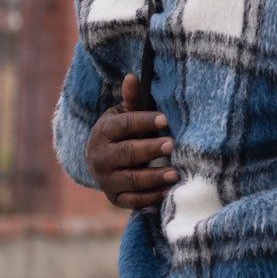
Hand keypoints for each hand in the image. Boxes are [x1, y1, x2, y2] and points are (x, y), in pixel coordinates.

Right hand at [86, 74, 177, 209]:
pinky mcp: (115, 198)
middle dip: (150, 149)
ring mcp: (107, 179)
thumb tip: (132, 77)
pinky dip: (151, 197)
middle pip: (126, 153)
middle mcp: (100, 157)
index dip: (144, 121)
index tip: (165, 119)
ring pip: (130, 179)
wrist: (105, 161)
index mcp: (104, 132)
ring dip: (154, 177)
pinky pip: (133, 200)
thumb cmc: (124, 133)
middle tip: (172, 144)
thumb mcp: (125, 115)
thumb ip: (132, 100)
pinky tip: (169, 191)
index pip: (123, 126)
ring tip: (176, 173)